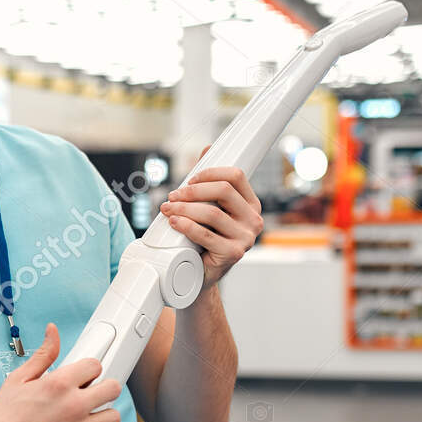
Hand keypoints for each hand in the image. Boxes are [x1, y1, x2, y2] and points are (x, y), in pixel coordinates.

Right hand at [0, 322, 120, 421]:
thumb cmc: (1, 419)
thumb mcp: (18, 379)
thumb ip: (43, 355)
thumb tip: (53, 332)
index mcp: (58, 384)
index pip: (95, 365)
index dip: (89, 371)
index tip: (83, 379)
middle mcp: (72, 405)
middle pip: (112, 388)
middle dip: (102, 390)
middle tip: (90, 397)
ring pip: (114, 416)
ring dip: (103, 416)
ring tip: (88, 418)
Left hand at [159, 166, 264, 287]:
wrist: (200, 273)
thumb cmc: (203, 239)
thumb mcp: (208, 208)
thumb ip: (210, 182)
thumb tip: (208, 149)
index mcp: (251, 205)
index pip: (236, 176)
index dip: (210, 173)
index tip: (189, 181)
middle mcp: (254, 220)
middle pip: (224, 191)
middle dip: (193, 191)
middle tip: (173, 196)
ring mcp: (246, 238)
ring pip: (212, 213)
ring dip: (184, 208)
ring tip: (167, 209)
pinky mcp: (233, 254)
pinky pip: (205, 234)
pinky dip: (185, 226)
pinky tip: (173, 222)